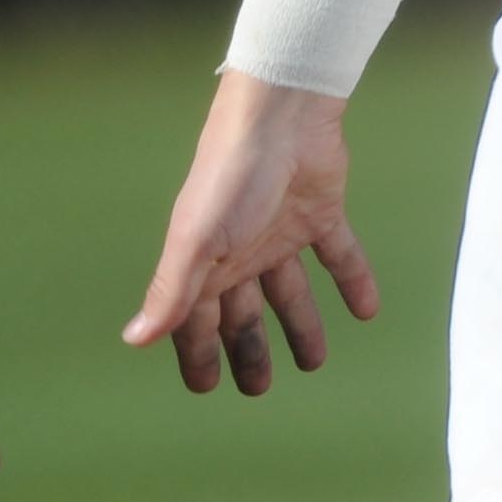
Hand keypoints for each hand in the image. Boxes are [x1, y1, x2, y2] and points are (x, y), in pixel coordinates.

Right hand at [122, 69, 381, 396]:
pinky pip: (339, 255)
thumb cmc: (230, 174)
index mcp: (207, 259)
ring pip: (290, 291)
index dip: (198, 352)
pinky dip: (354, 281)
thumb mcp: (196, 239)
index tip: (204, 387)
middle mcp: (242, 248)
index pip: (197, 319)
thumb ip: (171, 291)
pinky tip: (368, 311)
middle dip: (248, 349)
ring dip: (302, 325)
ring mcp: (281, 230)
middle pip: (243, 312)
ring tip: (314, 362)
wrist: (282, 113)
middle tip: (257, 388)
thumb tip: (134, 340)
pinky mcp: (321, 212)